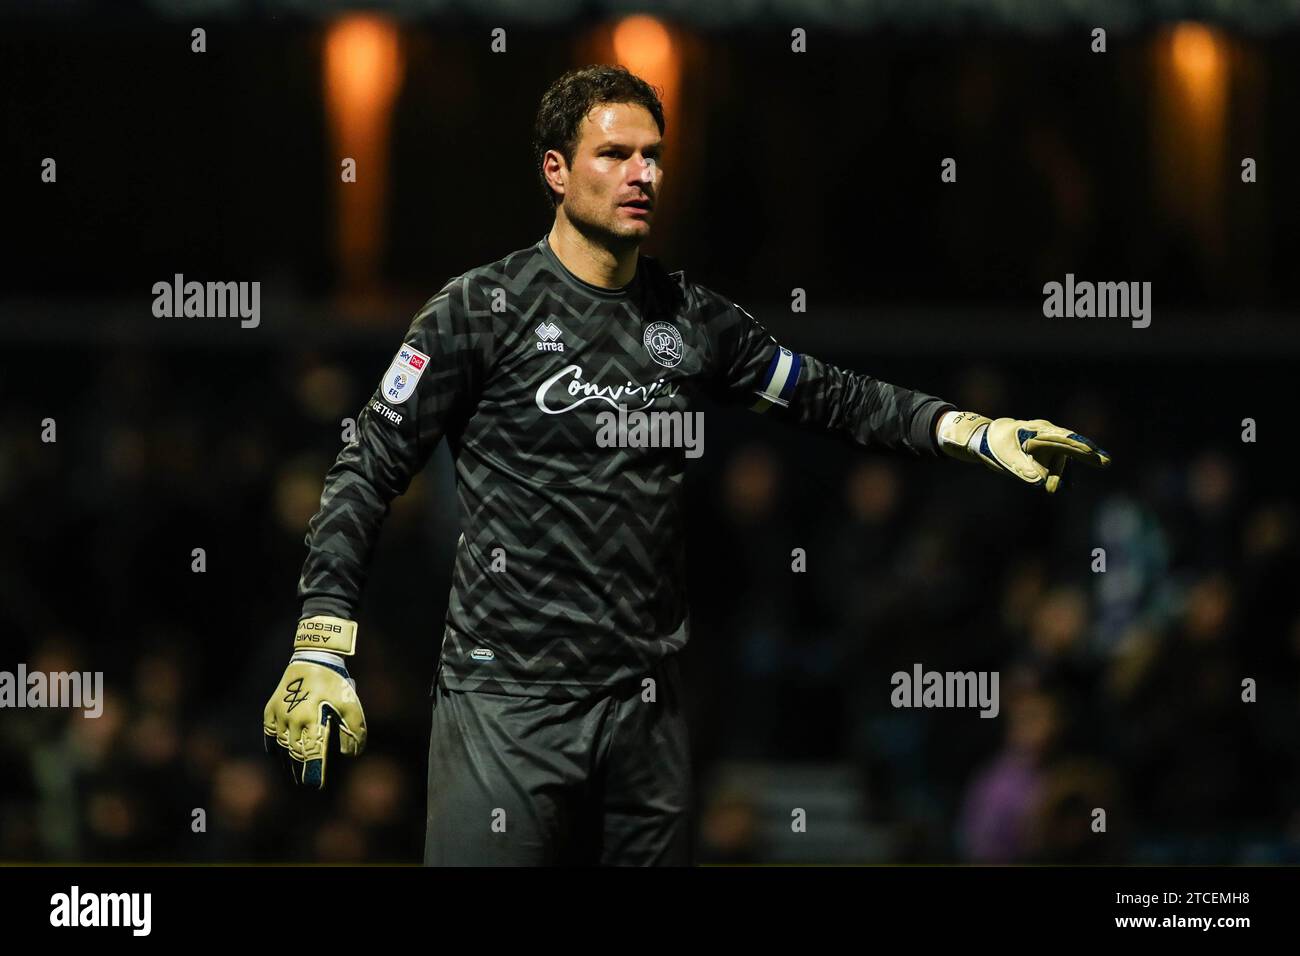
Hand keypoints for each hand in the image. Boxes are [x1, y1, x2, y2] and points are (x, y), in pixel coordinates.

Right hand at [263, 616, 366, 788]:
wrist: (313, 658)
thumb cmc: (336, 683)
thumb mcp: (351, 704)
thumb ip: (355, 730)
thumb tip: (351, 754)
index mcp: (312, 719)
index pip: (311, 754)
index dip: (313, 772)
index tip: (315, 786)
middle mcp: (292, 720)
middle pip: (295, 753)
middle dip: (300, 770)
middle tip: (305, 784)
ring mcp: (279, 715)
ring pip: (281, 746)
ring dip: (287, 761)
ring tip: (293, 774)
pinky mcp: (270, 709)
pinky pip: (270, 734)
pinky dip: (274, 746)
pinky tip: (279, 755)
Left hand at [937, 410, 1111, 492]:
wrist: (986, 438)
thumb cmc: (996, 445)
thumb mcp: (1005, 458)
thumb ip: (1022, 468)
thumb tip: (1040, 482)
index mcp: (1036, 430)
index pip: (1060, 439)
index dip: (1075, 447)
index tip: (1089, 454)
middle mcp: (1046, 432)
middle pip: (1069, 443)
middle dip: (1087, 453)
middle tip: (1106, 461)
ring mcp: (1048, 440)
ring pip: (1062, 455)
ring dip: (1070, 466)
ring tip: (1078, 475)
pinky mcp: (1047, 450)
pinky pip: (1059, 458)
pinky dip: (1064, 468)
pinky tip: (1080, 470)